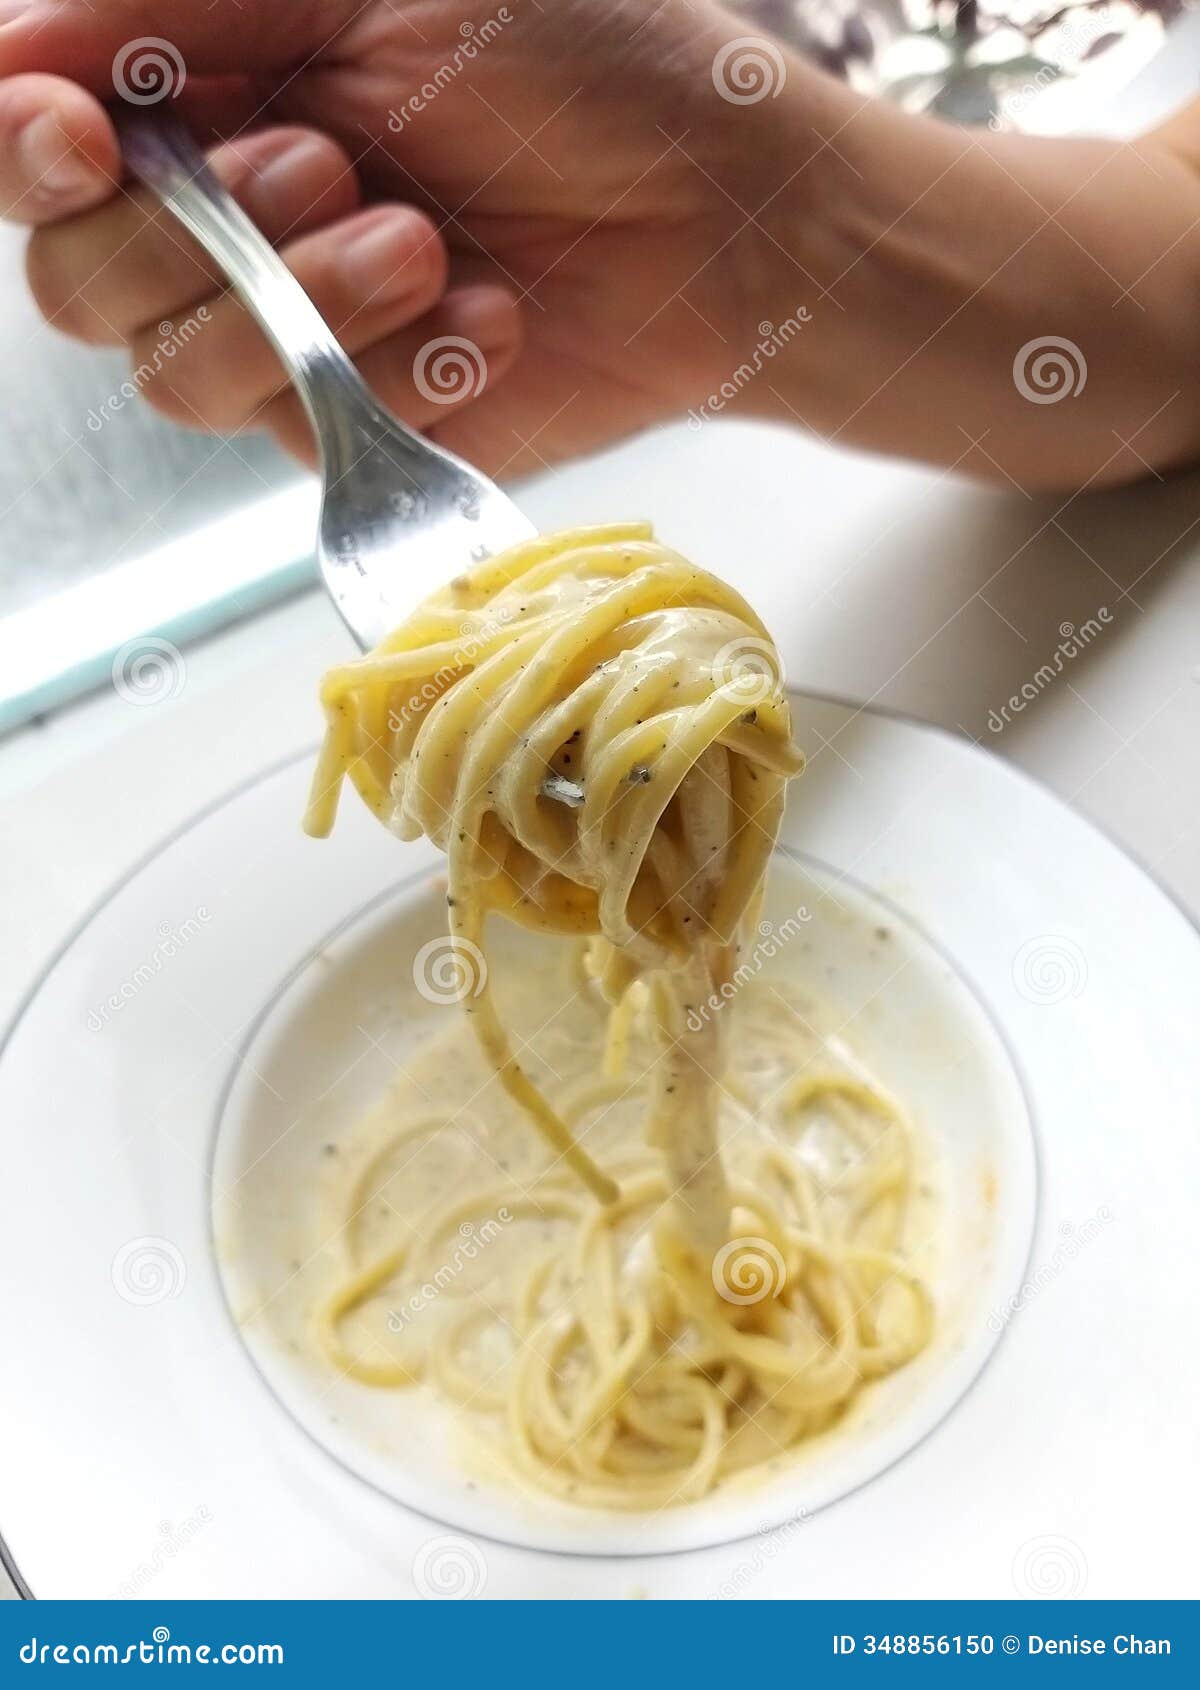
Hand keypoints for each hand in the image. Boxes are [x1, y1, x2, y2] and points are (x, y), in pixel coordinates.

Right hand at [0, 0, 788, 475]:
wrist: (718, 215)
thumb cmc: (578, 65)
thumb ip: (190, 8)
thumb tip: (13, 45)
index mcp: (212, 88)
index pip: (35, 135)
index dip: (23, 148)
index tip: (83, 136)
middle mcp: (226, 220)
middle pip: (79, 279)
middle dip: (192, 235)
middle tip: (331, 167)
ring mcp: (289, 335)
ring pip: (172, 374)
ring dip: (300, 305)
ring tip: (424, 246)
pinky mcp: (359, 425)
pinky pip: (300, 430)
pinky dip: (398, 369)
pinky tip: (487, 321)